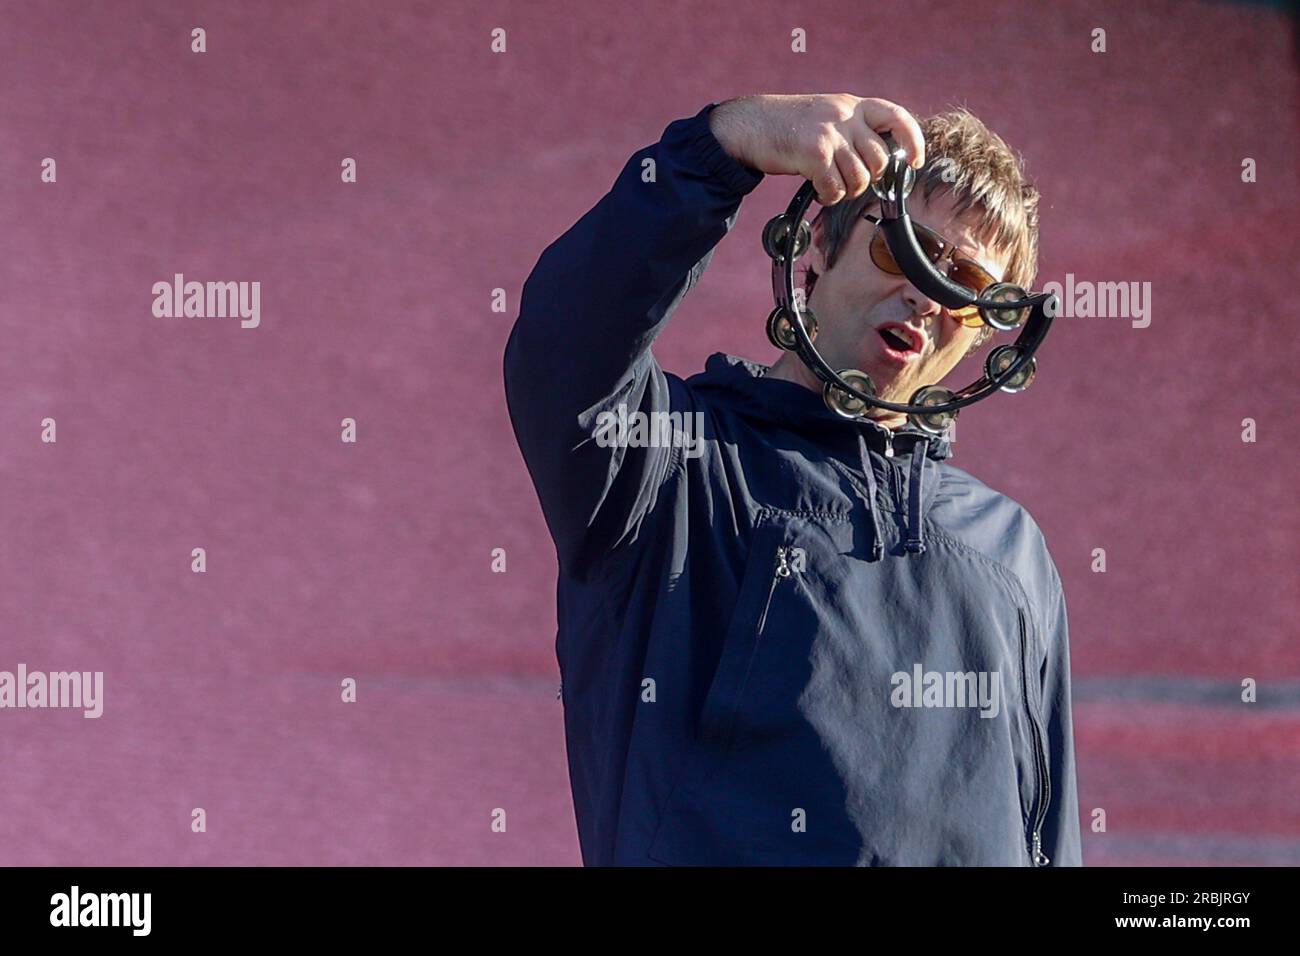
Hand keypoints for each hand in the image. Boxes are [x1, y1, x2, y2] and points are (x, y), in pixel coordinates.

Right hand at [708, 93, 924, 205]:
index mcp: (853, 105)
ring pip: (860, 178)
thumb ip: (854, 129)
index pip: (897, 117)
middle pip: (879, 158)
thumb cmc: (788, 126)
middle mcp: (845, 116)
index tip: (914, 161)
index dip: (913, 141)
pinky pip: (836, 188)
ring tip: (831, 185)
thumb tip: (882, 159)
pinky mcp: (815, 154)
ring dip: (847, 190)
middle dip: (869, 178)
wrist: (749, 126)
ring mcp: (830, 134)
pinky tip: (819, 191)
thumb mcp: (828, 115)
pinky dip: (829, 196)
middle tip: (849, 180)